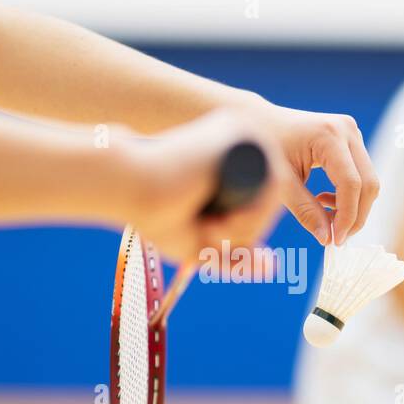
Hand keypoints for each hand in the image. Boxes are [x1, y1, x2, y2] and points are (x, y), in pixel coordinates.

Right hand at [119, 109, 285, 264]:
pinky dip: (253, 212)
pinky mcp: (245, 137)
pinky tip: (221, 218)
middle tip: (209, 233)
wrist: (127, 187)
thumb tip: (274, 267)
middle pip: (272, 199)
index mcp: (230, 160)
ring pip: (275, 195)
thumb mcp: (204, 244)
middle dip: (247, 231)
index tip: (209, 236)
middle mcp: (240, 142)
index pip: (262, 202)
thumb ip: (238, 257)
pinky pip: (276, 184)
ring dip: (247, 227)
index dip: (244, 231)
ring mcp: (244, 136)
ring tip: (210, 226)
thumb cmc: (155, 214)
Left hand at [249, 101, 379, 246]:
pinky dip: (349, 196)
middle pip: (367, 183)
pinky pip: (361, 175)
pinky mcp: (351, 141)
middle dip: (355, 216)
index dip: (347, 216)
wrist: (258, 123)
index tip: (336, 241)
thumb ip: (305, 211)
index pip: (351, 184)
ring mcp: (352, 133)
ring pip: (368, 181)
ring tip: (325, 218)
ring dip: (353, 207)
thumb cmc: (265, 151)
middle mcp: (347, 130)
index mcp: (329, 136)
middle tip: (336, 238)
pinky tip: (324, 201)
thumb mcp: (281, 183)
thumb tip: (327, 239)